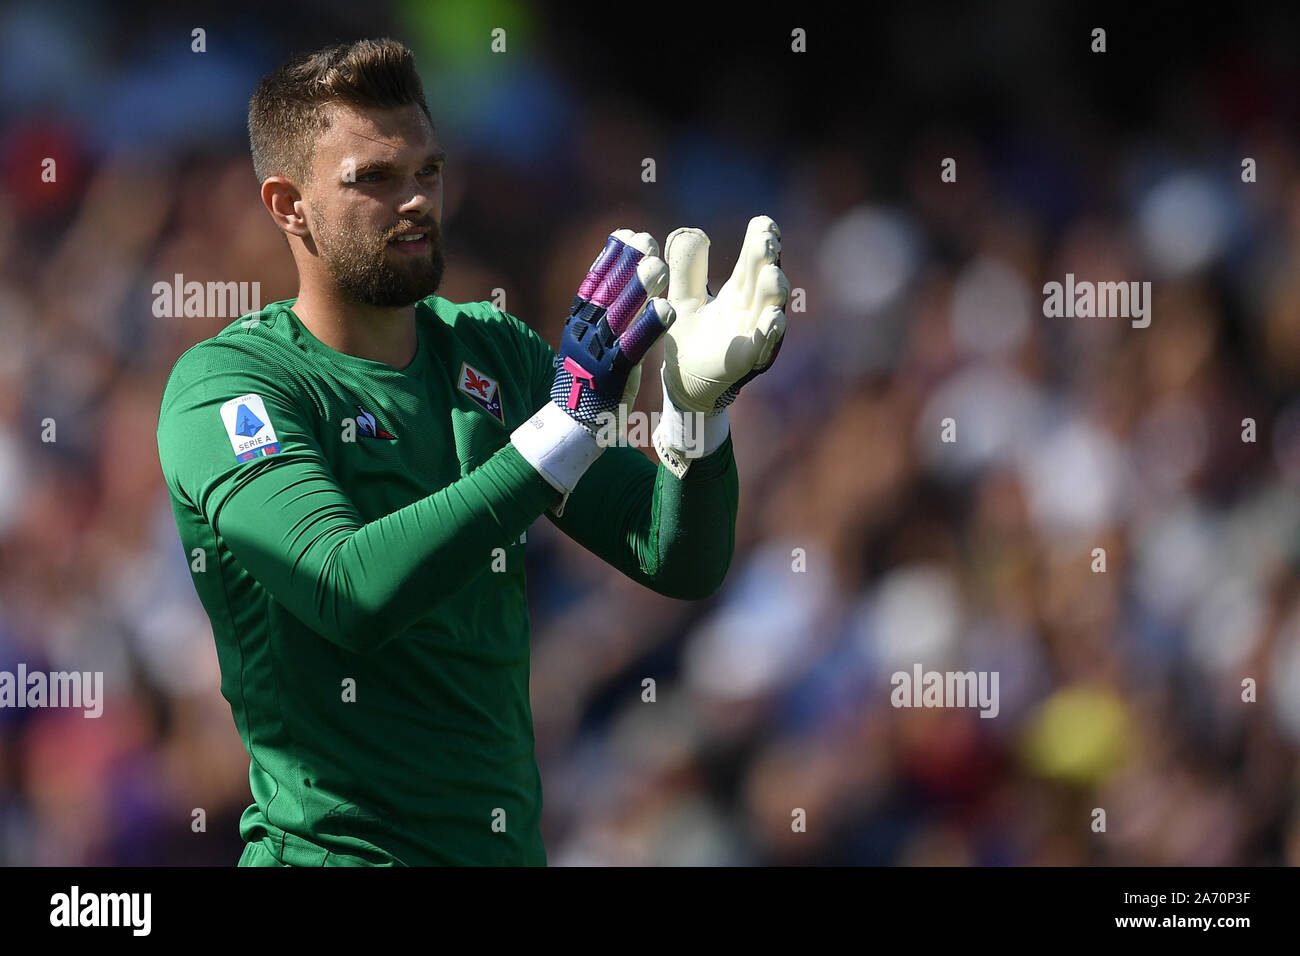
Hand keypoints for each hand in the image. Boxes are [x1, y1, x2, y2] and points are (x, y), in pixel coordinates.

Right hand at [551, 229, 674, 430]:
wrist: (572, 424)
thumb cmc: (589, 379)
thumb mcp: (590, 342)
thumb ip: (603, 314)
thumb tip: (621, 279)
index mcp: (578, 323)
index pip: (593, 284)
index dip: (610, 258)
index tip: (625, 234)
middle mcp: (584, 333)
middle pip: (606, 293)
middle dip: (626, 264)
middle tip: (645, 239)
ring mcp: (596, 353)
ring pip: (618, 316)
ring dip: (638, 289)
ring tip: (659, 265)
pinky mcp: (611, 374)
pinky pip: (633, 347)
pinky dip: (650, 326)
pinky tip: (667, 309)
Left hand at [661, 215, 788, 414]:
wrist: (684, 381)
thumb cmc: (689, 336)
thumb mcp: (682, 298)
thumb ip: (686, 269)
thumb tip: (691, 232)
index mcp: (738, 290)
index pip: (752, 260)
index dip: (760, 241)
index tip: (764, 224)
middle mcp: (750, 308)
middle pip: (763, 279)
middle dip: (767, 260)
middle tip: (767, 241)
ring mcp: (751, 334)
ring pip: (770, 309)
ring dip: (773, 292)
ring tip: (772, 275)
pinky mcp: (745, 361)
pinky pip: (761, 346)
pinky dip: (769, 332)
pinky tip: (773, 317)